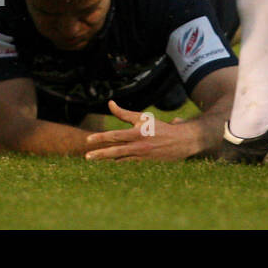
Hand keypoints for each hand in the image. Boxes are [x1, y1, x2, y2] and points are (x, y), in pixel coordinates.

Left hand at [82, 101, 200, 161]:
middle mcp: (138, 145)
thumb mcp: (142, 117)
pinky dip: (118, 163)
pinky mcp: (144, 163)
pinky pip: (128, 164)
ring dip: (106, 160)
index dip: (100, 137)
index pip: (115, 135)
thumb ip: (124, 113)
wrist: (180, 140)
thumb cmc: (159, 127)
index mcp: (137, 132)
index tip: (88, 140)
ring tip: (93, 160)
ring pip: (119, 159)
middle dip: (99, 154)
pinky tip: (110, 164)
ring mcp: (141, 156)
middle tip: (86, 157)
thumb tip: (110, 103)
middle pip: (115, 151)